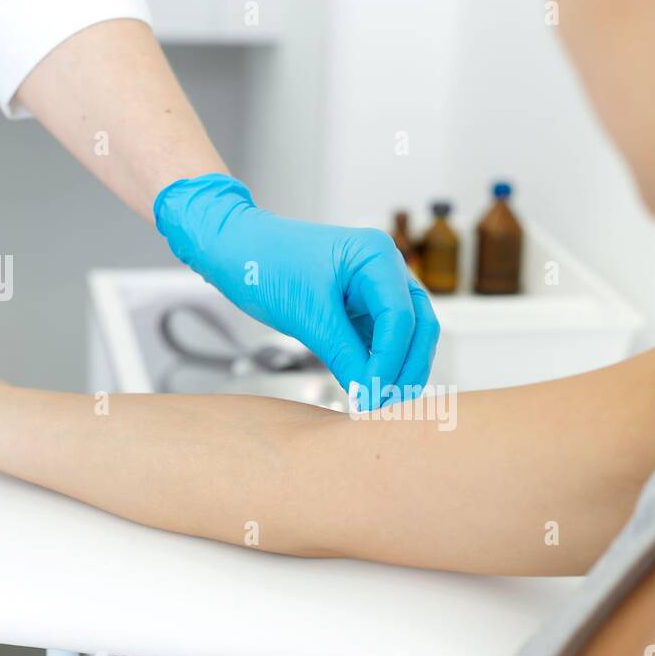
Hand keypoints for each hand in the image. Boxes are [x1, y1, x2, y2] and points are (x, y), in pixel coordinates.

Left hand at [155, 174, 439, 408]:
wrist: (236, 251)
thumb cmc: (265, 265)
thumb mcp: (307, 314)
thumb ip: (344, 355)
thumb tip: (370, 393)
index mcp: (377, 257)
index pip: (401, 318)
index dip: (391, 361)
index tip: (373, 394)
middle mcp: (385, 270)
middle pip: (418, 327)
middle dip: (406, 368)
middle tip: (386, 405)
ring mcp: (377, 289)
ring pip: (407, 337)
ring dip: (397, 370)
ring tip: (378, 402)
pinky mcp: (363, 308)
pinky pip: (384, 341)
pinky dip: (381, 364)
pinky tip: (370, 387)